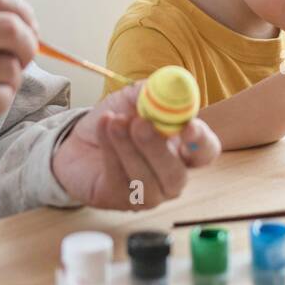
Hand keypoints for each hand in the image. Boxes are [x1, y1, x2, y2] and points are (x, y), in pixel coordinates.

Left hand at [51, 82, 219, 209]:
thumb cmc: (116, 120)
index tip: (188, 126)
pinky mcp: (119, 201)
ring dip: (127, 146)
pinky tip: (103, 127)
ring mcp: (147, 194)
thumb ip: (154, 92)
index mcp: (184, 150)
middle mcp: (170, 177)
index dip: (200, 141)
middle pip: (175, 174)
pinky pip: (118, 180)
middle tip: (140, 123)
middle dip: (157, 148)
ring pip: (144, 179)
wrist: (78, 140)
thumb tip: (172, 84)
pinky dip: (109, 150)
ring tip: (112, 120)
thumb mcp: (133, 98)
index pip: (205, 151)